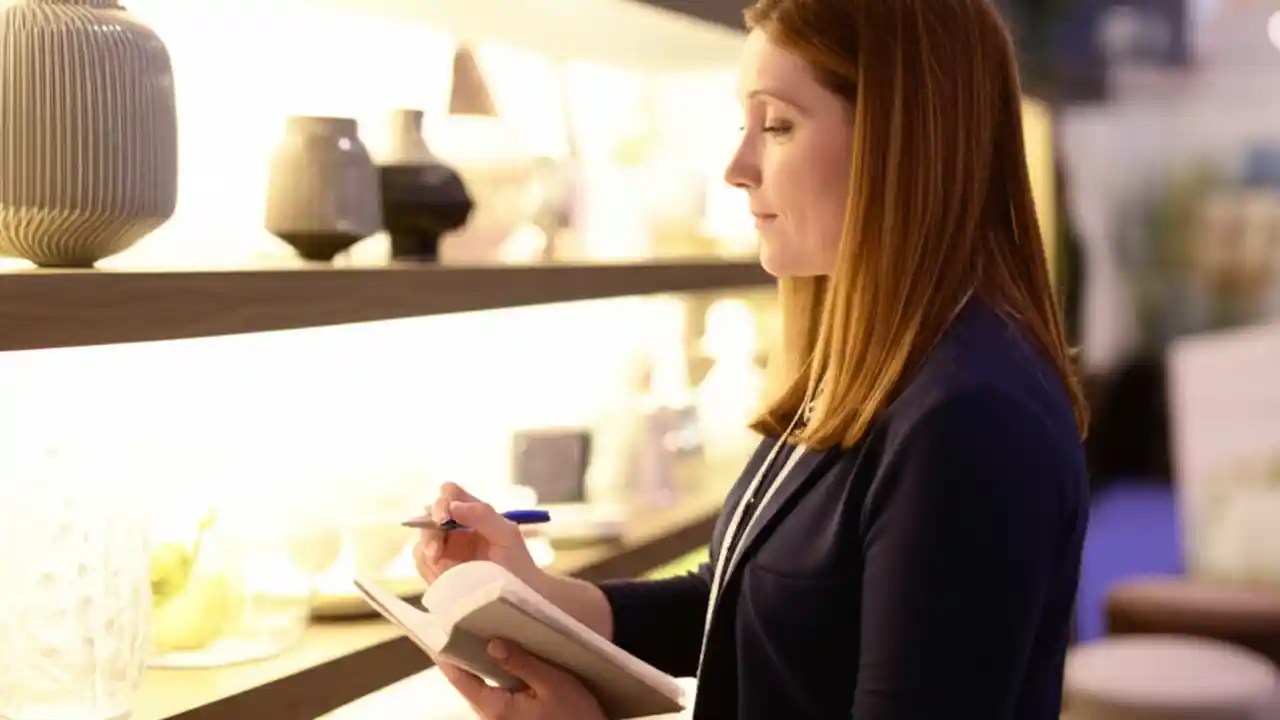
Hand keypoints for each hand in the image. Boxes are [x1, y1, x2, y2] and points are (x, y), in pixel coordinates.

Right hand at [413, 483, 544, 592]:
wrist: (518, 597)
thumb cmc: (517, 563)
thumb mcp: (506, 535)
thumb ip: (483, 515)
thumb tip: (452, 506)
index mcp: (472, 513)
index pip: (450, 494)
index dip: (443, 500)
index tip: (443, 518)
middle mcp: (455, 528)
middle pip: (429, 515)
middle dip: (429, 528)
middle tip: (435, 549)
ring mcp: (446, 549)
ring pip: (423, 538)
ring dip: (426, 548)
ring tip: (437, 561)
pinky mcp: (438, 570)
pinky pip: (422, 562)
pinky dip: (426, 566)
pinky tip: (440, 575)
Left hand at [438, 639, 606, 719]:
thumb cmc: (577, 716)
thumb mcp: (555, 684)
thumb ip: (523, 663)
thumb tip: (493, 644)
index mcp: (496, 709)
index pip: (461, 679)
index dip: (447, 655)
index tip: (436, 632)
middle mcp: (491, 717)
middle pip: (468, 682)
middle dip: (464, 655)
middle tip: (459, 624)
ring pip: (481, 687)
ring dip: (480, 664)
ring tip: (480, 634)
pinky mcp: (511, 719)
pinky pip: (494, 693)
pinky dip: (494, 674)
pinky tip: (501, 657)